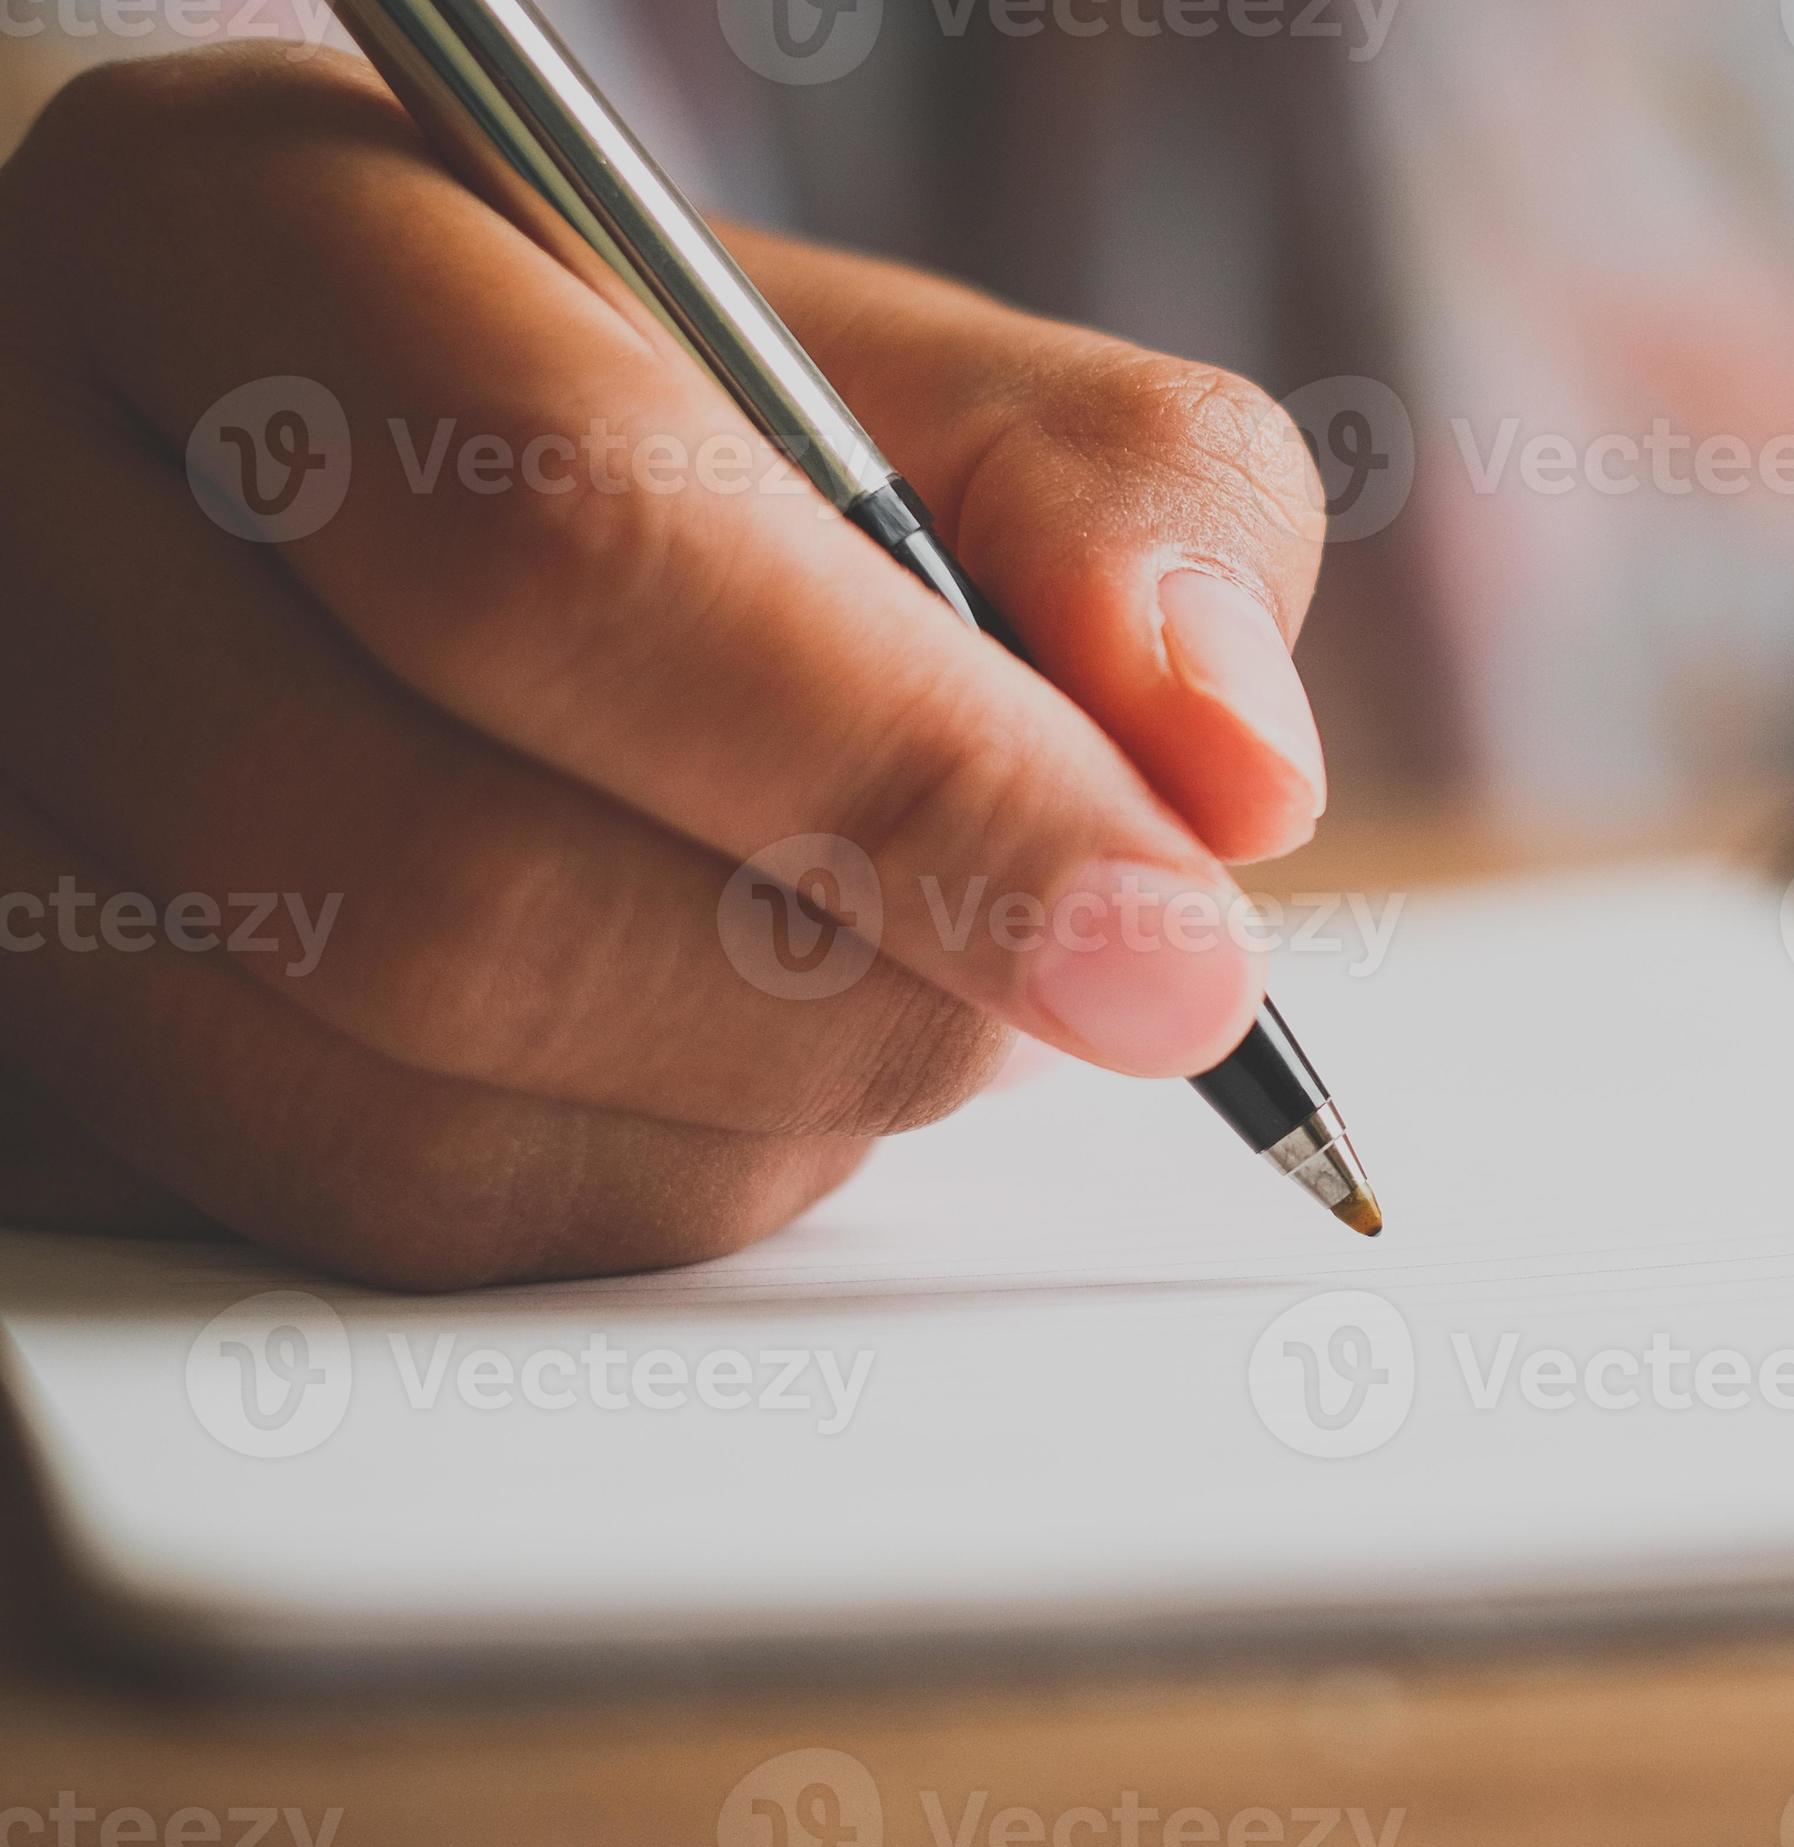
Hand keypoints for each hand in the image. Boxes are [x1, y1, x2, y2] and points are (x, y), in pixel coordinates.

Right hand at [0, 48, 1334, 1288]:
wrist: (365, 494)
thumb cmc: (669, 425)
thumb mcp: (924, 381)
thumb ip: (1125, 510)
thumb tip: (1231, 773)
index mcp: (241, 235)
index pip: (565, 544)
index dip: (911, 775)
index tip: (1178, 941)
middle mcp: (35, 507)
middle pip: (444, 871)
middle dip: (852, 988)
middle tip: (1087, 990)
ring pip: (388, 1101)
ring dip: (760, 1112)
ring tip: (914, 989)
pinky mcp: (40, 1020)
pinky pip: (361, 1221)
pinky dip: (644, 1186)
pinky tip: (745, 1070)